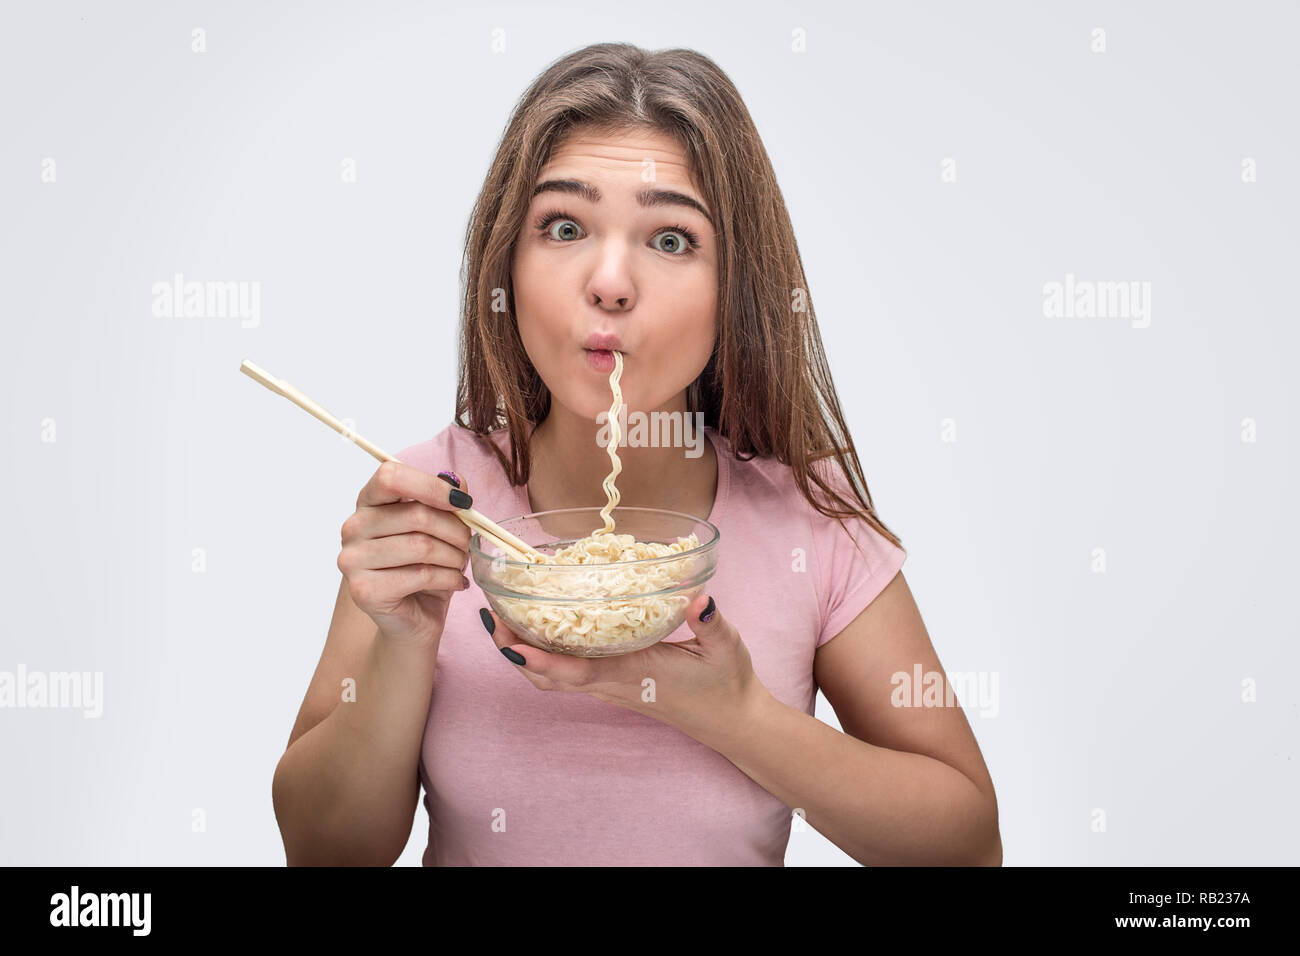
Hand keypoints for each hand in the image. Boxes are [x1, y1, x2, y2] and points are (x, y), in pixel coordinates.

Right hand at [338, 462, 472, 646]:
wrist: (412, 620)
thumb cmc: (424, 569)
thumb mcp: (440, 530)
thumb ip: (446, 502)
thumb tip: (458, 482)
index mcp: (368, 502)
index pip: (390, 476)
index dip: (431, 486)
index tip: (462, 502)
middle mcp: (353, 527)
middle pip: (416, 514)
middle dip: (456, 530)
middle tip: (468, 545)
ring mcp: (353, 560)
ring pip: (422, 546)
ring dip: (455, 557)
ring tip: (460, 565)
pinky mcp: (364, 591)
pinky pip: (421, 575)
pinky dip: (450, 578)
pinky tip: (456, 583)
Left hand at [478, 593, 770, 746]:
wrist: (734, 722)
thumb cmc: (728, 684)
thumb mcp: (726, 648)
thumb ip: (712, 623)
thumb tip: (702, 599)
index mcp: (635, 675)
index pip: (578, 671)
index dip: (539, 659)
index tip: (509, 643)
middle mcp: (615, 685)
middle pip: (549, 678)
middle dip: (515, 651)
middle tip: (491, 615)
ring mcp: (612, 688)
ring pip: (554, 679)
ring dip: (524, 655)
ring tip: (504, 619)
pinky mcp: (616, 685)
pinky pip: (569, 675)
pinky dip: (545, 657)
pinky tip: (541, 629)